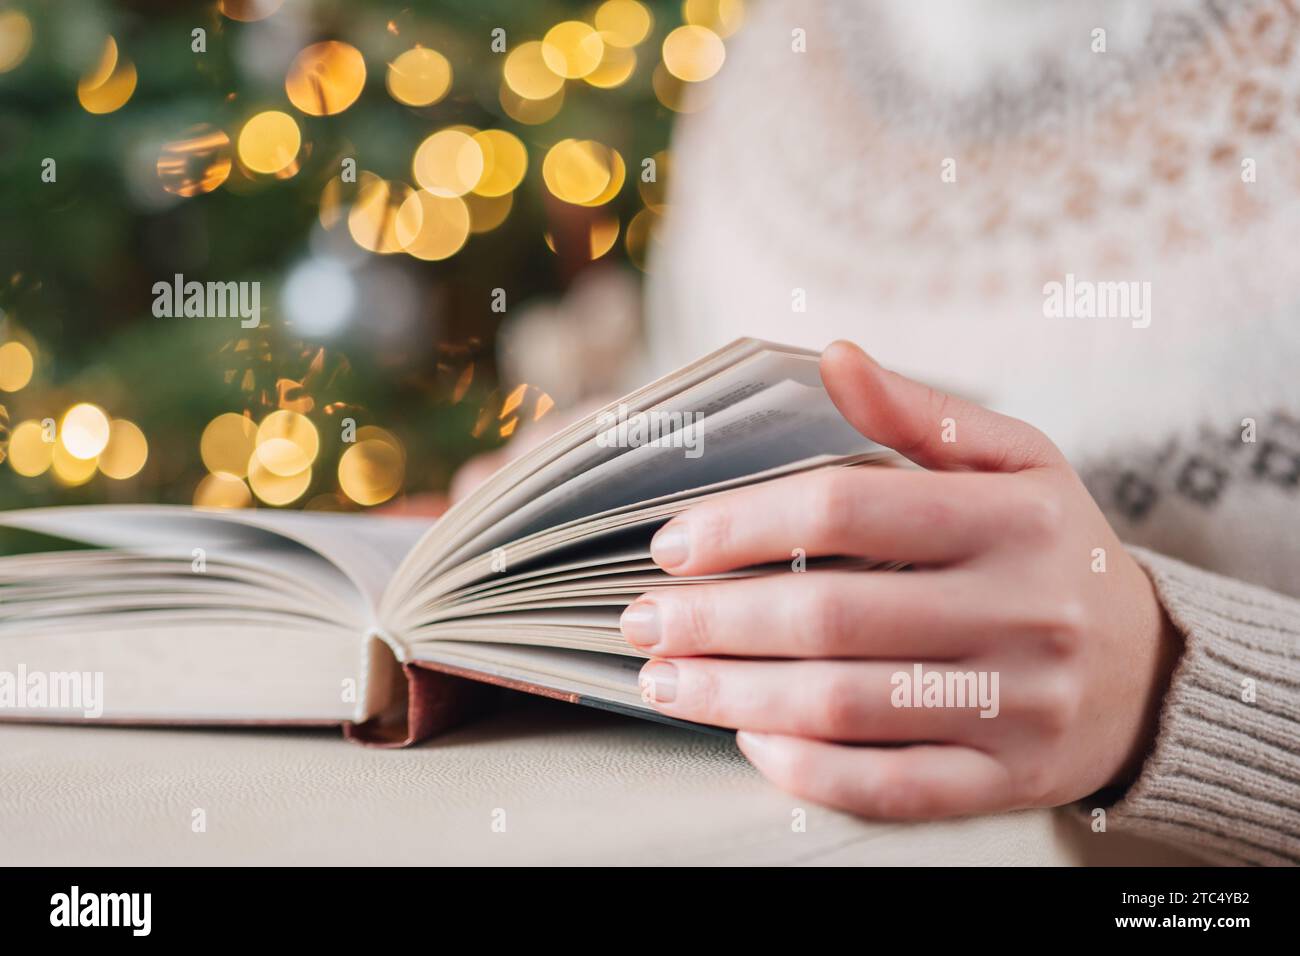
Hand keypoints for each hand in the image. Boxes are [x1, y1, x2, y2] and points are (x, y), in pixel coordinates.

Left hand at [621, 341, 1181, 818]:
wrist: (1149, 672)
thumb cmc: (1051, 548)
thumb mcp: (1014, 462)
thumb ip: (922, 414)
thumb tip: (833, 356)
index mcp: (1014, 518)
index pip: (849, 509)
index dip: (743, 524)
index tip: (670, 544)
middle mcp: (1022, 612)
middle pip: (831, 616)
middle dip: (715, 620)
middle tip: (641, 621)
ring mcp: (1017, 706)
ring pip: (845, 706)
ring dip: (733, 696)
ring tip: (662, 682)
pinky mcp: (1006, 779)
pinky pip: (888, 786)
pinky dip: (804, 769)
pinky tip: (745, 740)